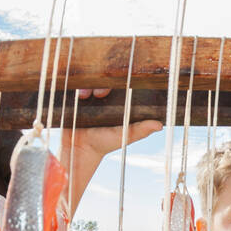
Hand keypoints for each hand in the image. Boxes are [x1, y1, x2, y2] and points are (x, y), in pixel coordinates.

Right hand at [61, 89, 162, 214]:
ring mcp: (85, 96)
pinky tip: (79, 96)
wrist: (78, 150)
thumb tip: (159, 125)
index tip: (119, 85)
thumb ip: (140, 130)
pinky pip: (73, 86)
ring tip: (86, 96)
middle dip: (102, 82)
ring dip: (88, 85)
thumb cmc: (103, 143)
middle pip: (101, 79)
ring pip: (87, 81)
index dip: (119, 80)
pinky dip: (76, 88)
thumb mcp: (123, 135)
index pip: (118, 83)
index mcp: (114, 100)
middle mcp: (99, 95)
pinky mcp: (71, 98)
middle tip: (102, 93)